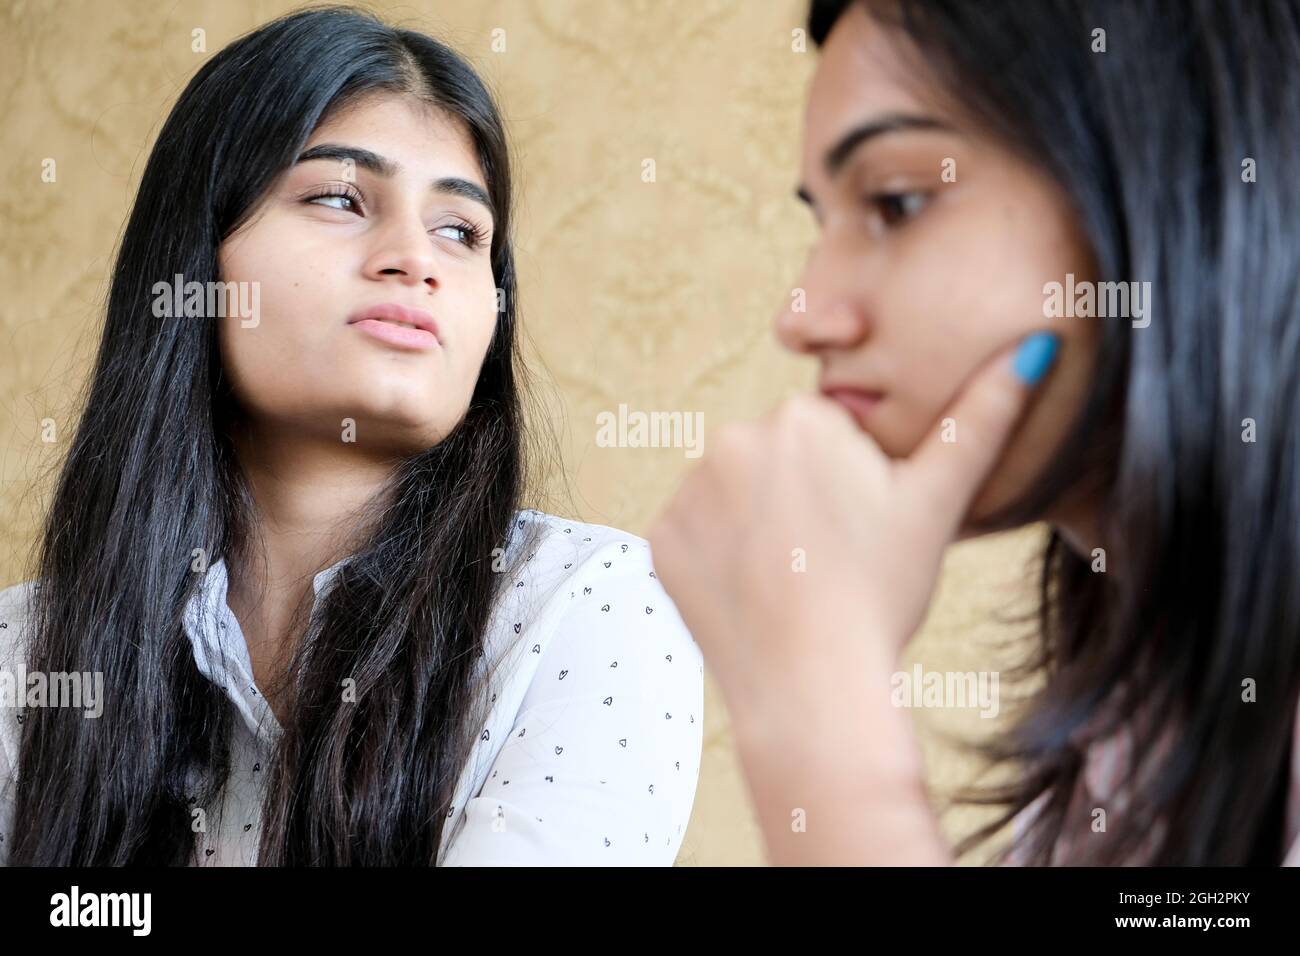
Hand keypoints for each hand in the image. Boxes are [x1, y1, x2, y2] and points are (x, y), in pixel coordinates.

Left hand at [647, 332, 1058, 725]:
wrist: (814, 687)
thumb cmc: (883, 592)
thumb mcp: (940, 500)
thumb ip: (984, 415)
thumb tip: (1038, 344)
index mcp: (801, 418)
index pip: (825, 434)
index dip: (849, 483)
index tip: (859, 528)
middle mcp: (732, 438)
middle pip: (775, 459)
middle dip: (800, 496)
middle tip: (828, 557)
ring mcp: (687, 490)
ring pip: (734, 494)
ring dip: (756, 523)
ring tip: (793, 576)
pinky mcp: (660, 539)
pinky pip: (694, 534)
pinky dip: (716, 557)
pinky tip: (750, 589)